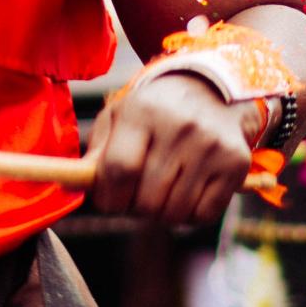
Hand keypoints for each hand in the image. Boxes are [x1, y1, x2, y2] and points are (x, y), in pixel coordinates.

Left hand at [86, 70, 266, 227]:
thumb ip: (96, 152)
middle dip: (135, 207)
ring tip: (163, 190)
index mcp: (143, 112)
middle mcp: (180, 126)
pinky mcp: (235, 163)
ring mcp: (211, 146)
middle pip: (147, 198)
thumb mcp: (120, 117)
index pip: (119, 169)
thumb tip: (70, 187)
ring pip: (174, 212)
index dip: (108, 197)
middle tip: (138, 194)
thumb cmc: (155, 111)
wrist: (213, 91)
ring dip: (162, 213)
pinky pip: (203, 215)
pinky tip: (187, 191)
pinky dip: (190, 214)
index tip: (109, 201)